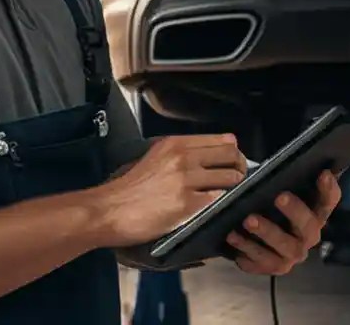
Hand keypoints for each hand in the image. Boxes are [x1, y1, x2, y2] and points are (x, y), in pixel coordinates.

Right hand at [93, 134, 246, 247]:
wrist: (110, 210)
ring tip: (225, 195)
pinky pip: (219, 199)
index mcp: (174, 143)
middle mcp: (182, 157)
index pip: (222, 140)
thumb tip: (213, 155)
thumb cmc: (130, 188)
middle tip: (235, 178)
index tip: (232, 162)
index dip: (233, 152)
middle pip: (231, 155)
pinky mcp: (188, 204)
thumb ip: (181, 154)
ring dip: (233, 187)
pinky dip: (220, 204)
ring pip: (230, 177)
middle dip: (239, 167)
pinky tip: (213, 208)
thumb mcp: (154, 157)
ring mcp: (186, 180)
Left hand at [226, 169, 341, 274]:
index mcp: (314, 214)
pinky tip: (232, 235)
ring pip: (285, 246)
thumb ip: (282, 179)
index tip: (323, 174)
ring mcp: (291, 254)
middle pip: (309, 226)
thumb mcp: (274, 190)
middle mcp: (308, 236)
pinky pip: (260, 260)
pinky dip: (245, 248)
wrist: (249, 234)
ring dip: (267, 232)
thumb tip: (277, 164)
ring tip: (248, 219)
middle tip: (279, 197)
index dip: (328, 189)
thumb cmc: (265, 204)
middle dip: (295, 211)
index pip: (328, 201)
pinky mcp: (272, 267)